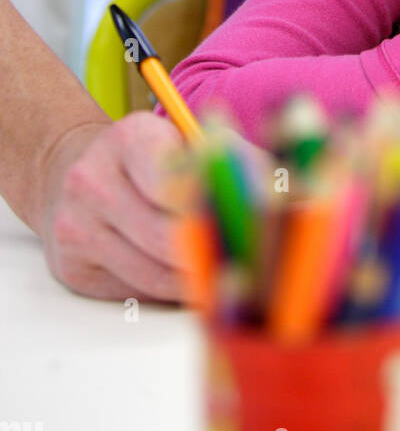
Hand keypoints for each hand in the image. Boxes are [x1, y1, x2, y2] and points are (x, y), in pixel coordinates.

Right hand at [38, 113, 270, 302]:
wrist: (83, 174)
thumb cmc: (155, 160)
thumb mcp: (194, 142)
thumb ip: (242, 161)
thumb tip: (297, 193)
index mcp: (130, 138)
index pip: (174, 182)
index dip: (216, 209)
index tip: (254, 223)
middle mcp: (93, 179)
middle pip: (166, 237)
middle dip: (214, 253)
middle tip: (254, 264)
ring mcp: (76, 226)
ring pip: (153, 274)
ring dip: (195, 280)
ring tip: (229, 274)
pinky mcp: (72, 267)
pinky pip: (136, 292)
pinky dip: (169, 292)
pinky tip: (187, 277)